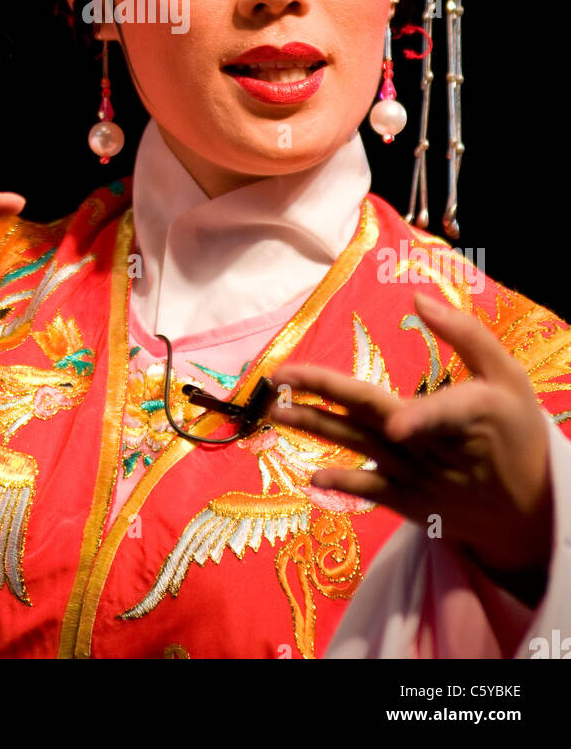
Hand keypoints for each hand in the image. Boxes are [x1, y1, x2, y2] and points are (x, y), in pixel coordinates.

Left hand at [268, 292, 553, 604]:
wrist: (531, 509)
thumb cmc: (516, 431)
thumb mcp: (508, 376)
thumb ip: (467, 335)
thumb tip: (419, 298)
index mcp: (469, 414)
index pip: (442, 414)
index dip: (420, 419)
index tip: (395, 425)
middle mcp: (438, 449)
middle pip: (374, 417)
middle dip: (325, 394)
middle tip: (282, 377)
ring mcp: (421, 479)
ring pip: (361, 448)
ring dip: (316, 428)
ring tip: (276, 411)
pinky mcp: (412, 501)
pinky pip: (372, 490)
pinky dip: (343, 483)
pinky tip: (311, 475)